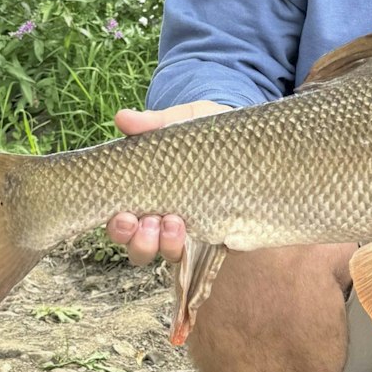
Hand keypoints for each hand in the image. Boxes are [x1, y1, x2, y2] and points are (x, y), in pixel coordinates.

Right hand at [107, 100, 231, 264]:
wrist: (253, 143)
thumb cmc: (207, 134)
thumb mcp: (183, 123)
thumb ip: (154, 124)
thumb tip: (122, 117)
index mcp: (148, 196)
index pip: (123, 222)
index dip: (119, 227)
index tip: (124, 215)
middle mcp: (164, 220)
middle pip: (139, 247)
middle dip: (138, 240)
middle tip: (147, 222)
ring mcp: (192, 230)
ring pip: (168, 253)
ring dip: (165, 244)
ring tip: (175, 223)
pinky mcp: (220, 234)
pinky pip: (205, 252)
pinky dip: (200, 243)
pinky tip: (204, 231)